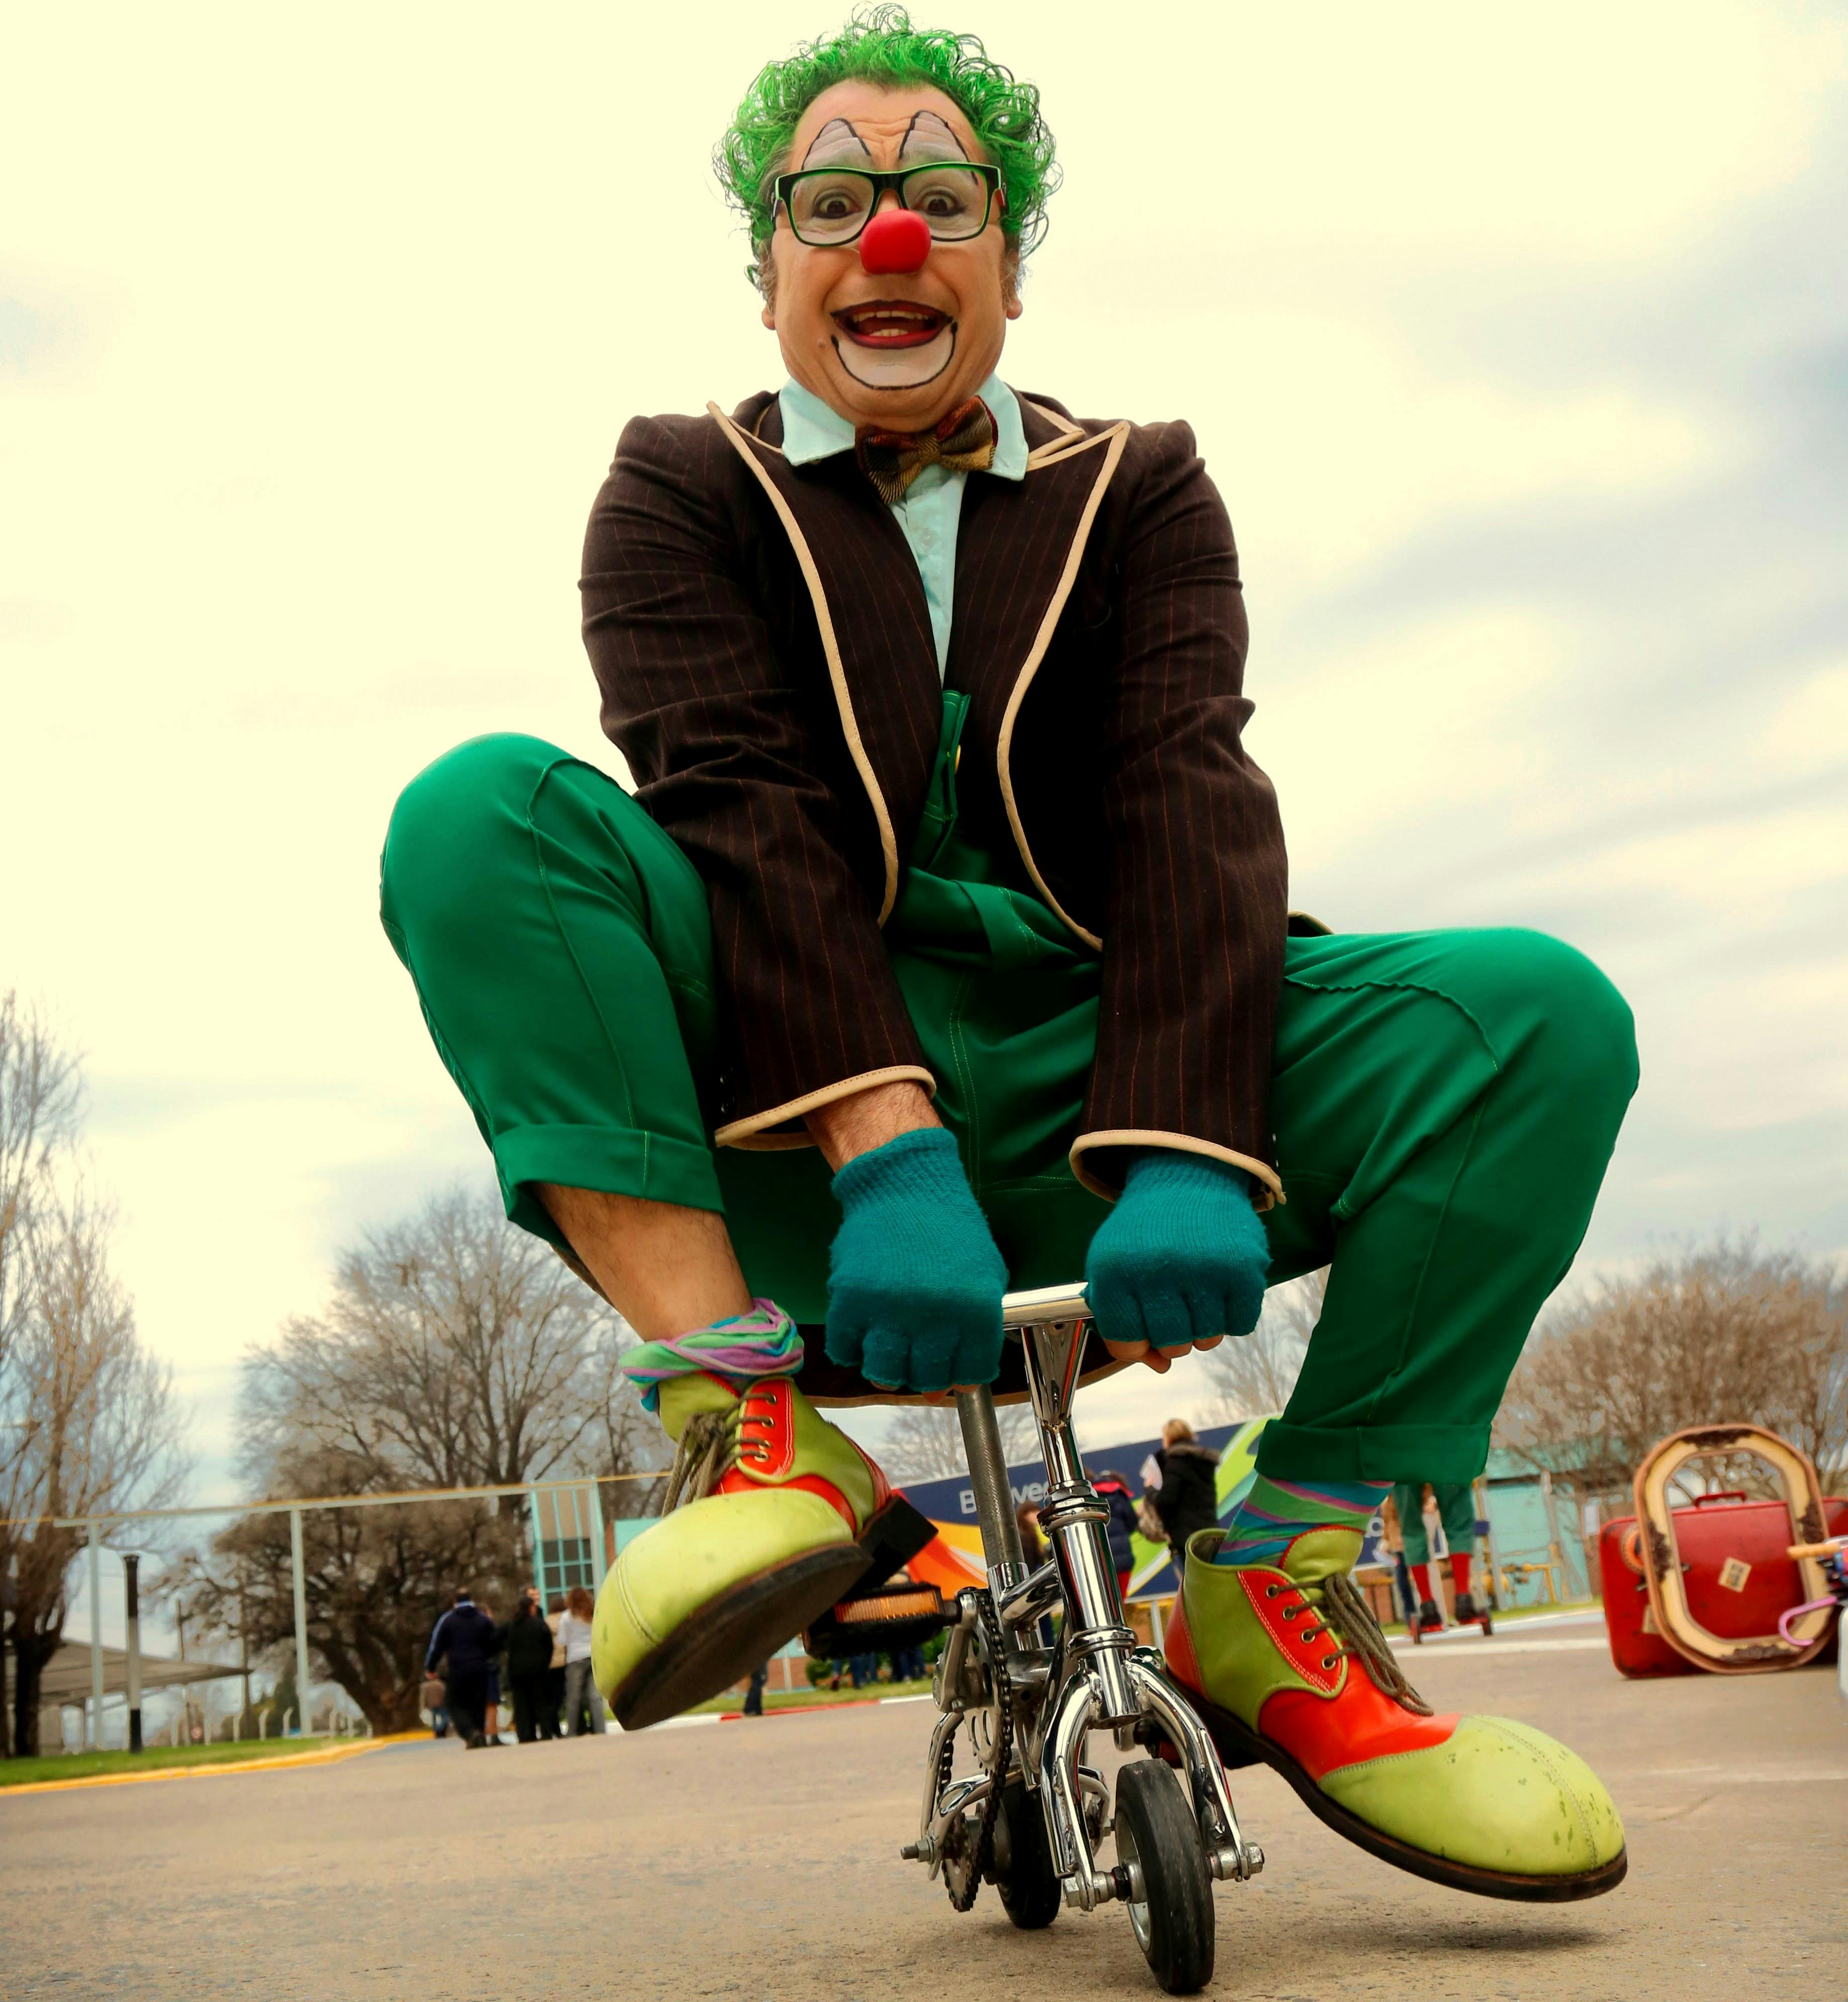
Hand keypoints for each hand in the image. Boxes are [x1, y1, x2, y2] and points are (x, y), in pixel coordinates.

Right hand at [824, 1126, 1006, 1392]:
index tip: (952, 1370)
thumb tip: (958, 1377)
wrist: (904, 1185)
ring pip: (884, 1374)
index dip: (961, 1376)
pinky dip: (851, 1350)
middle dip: (923, 1375)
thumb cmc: (950, 1228)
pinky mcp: (849, 1300)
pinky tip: (861, 1334)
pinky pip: (844, 1350)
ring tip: (888, 1352)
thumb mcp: (985, 1273)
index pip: (971, 1372)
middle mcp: (934, 1317)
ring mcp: (888, 1311)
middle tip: (917, 1358)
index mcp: (976, 1310)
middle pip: (926, 1379)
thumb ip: (977, 1326)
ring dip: (887, 1371)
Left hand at [1085, 1150, 1268, 1372]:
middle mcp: (1158, 1270)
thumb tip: (1158, 1366)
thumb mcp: (1114, 1264)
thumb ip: (1124, 1320)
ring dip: (1204, 1324)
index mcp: (1116, 1268)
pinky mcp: (1243, 1268)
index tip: (1143, 1326)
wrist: (1188, 1173)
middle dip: (1173, 1331)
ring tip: (1197, 1288)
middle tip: (1175, 1300)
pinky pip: (1240, 1325)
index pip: (1125, 1340)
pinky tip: (1220, 1285)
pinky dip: (1233, 1314)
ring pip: (1207, 1340)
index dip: (1136, 1342)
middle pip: (1170, 1344)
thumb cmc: (1146, 1228)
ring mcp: (1204, 1270)